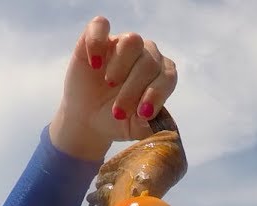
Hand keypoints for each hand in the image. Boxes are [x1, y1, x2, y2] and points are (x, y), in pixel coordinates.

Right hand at [49, 15, 177, 161]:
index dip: (157, 94)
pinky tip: (94, 64)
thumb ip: (146, 125)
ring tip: (110, 83)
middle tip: (118, 112)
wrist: (88, 117)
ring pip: (132, 41)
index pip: (168, 77)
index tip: (143, 113)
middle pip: (149, 63)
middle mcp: (146, 55)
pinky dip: (97, 41)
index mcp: (162, 75)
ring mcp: (122, 44)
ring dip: (122, 64)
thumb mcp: (134, 128)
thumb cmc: (117, 120)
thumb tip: (148, 118)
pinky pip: (100, 25)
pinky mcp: (97, 37)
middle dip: (134, 90)